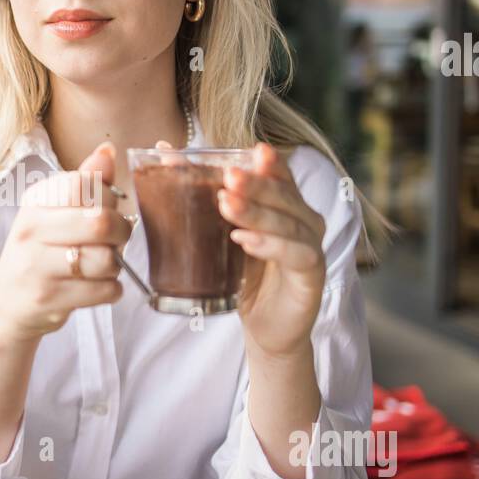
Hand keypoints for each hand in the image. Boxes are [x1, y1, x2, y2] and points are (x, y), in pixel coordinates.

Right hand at [0, 141, 132, 340]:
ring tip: (104, 264)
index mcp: (35, 201)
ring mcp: (36, 267)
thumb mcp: (54, 211)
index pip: (83, 184)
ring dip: (117, 264)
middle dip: (122, 231)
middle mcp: (30, 230)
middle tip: (117, 238)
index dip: (109, 196)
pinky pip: (104, 290)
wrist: (10, 301)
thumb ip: (85, 182)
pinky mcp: (49, 299)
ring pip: (106, 260)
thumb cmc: (41, 249)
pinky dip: (112, 289)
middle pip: (100, 222)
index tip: (107, 206)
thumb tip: (108, 152)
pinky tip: (98, 285)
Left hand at [219, 142, 325, 357]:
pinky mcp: (312, 274)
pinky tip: (244, 241)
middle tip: (228, 176)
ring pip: (289, 223)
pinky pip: (296, 254)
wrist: (266, 327)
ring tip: (225, 205)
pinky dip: (270, 245)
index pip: (280, 175)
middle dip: (255, 184)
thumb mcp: (221, 235)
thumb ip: (202, 196)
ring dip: (257, 213)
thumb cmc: (245, 276)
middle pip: (284, 195)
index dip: (269, 162)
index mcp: (286, 205)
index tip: (252, 151)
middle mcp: (305, 220)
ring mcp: (312, 246)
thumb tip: (166, 154)